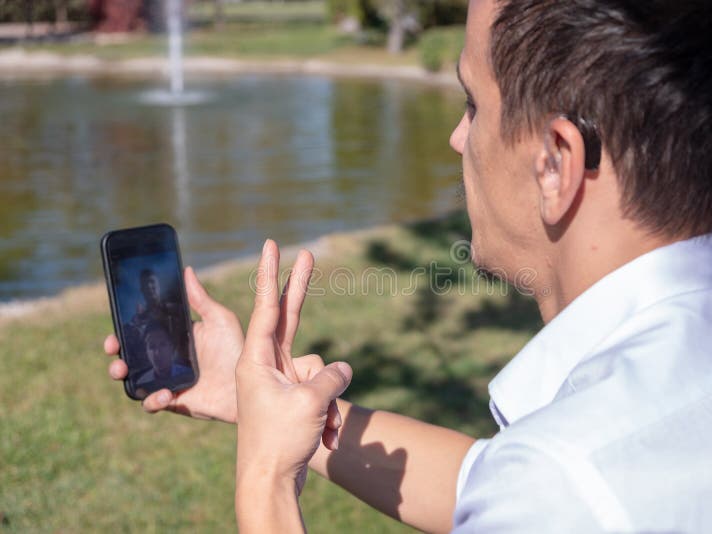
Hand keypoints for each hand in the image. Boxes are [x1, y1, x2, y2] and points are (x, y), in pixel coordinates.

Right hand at [104, 249, 314, 421]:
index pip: (141, 330)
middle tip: (113, 346)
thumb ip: (201, 299)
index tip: (117, 321)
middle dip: (115, 350)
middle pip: (129, 353)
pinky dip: (151, 399)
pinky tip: (163, 394)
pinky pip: (151, 403)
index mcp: (174, 338)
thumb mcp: (220, 319)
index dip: (125, 326)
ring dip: (121, 373)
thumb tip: (186, 270)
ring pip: (132, 378)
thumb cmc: (237, 348)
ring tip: (122, 369)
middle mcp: (166, 359)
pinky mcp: (172, 401)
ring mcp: (167, 380)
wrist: (249, 383)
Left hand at [236, 240, 351, 497]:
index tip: (273, 247)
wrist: (271, 481)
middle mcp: (266, 365)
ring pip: (317, 371)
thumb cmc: (279, 440)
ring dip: (329, 400)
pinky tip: (326, 437)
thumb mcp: (310, 402)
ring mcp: (280, 381)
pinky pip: (320, 393)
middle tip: (306, 254)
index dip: (271, 275)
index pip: (266, 307)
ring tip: (321, 427)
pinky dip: (329, 413)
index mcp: (257, 360)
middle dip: (299, 290)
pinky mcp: (292, 398)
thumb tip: (342, 367)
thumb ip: (330, 376)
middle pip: (287, 319)